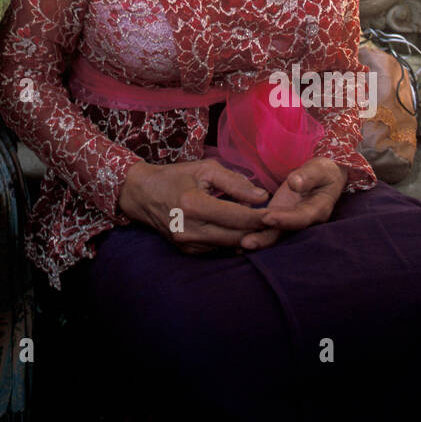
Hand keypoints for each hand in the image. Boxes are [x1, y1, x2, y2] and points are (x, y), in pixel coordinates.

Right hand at [118, 158, 269, 253]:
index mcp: (194, 205)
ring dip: (248, 237)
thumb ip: (235, 182)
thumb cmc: (175, 177)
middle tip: (277, 221)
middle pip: (237, 237)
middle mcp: (190, 229)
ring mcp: (188, 244)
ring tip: (262, 226)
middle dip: (259, 230)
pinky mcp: (188, 251)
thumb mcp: (205, 169)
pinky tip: (241, 230)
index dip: (261, 217)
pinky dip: (233, 240)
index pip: (237, 217)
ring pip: (230, 246)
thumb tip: (262, 197)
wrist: (142, 194)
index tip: (278, 214)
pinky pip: (219, 249)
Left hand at [239, 157, 347, 250]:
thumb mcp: (319, 170)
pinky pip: (267, 230)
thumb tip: (295, 183)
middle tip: (246, 243)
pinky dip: (254, 234)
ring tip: (238, 247)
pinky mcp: (280, 220)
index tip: (267, 217)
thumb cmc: (322, 173)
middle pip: (284, 233)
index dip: (285, 220)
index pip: (301, 218)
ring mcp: (290, 223)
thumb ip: (308, 176)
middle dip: (265, 239)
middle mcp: (303, 222)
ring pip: (274, 235)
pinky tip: (236, 242)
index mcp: (317, 211)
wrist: (322, 179)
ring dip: (257, 241)